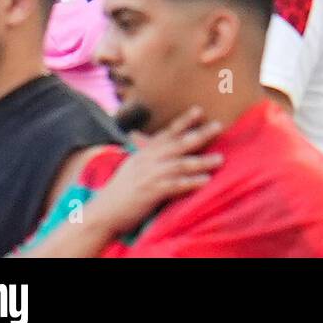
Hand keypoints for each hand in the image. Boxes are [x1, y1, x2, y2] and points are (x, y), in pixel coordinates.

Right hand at [83, 106, 223, 237]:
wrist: (102, 213)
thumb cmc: (120, 190)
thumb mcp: (132, 165)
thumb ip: (144, 152)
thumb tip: (143, 137)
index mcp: (145, 153)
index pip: (167, 133)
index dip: (184, 121)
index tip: (200, 110)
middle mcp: (148, 160)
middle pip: (178, 144)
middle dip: (200, 134)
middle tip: (219, 126)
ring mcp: (150, 176)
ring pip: (180, 164)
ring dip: (202, 161)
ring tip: (220, 159)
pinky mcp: (151, 193)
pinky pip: (175, 185)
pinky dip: (190, 182)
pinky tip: (205, 181)